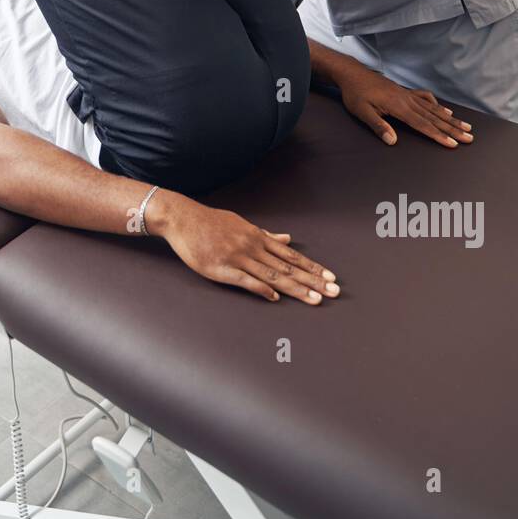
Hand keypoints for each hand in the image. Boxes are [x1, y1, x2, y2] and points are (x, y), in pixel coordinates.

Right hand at [151, 192, 340, 303]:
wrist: (183, 219)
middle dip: (312, 281)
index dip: (312, 268)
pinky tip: (275, 298)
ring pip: (272, 275)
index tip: (330, 277)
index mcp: (258, 237)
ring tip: (314, 299)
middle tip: (334, 292)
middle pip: (288, 267)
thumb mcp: (242, 224)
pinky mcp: (222, 268)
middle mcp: (253, 247)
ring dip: (295, 288)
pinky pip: (245, 280)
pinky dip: (261, 289)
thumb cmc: (212, 222)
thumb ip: (266, 234)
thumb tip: (287, 238)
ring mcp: (238, 257)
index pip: (292, 256)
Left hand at [337, 58, 472, 147]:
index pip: (423, 125)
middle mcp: (407, 100)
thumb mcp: (362, 112)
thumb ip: (378, 126)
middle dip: (453, 129)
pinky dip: (437, 105)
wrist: (353, 74)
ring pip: (433, 109)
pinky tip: (445, 110)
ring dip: (450, 118)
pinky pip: (426, 98)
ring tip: (466, 126)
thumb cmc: (356, 94)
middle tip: (470, 137)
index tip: (453, 144)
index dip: (439, 136)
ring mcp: (407, 95)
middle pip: (434, 118)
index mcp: (399, 107)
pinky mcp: (405, 92)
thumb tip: (392, 141)